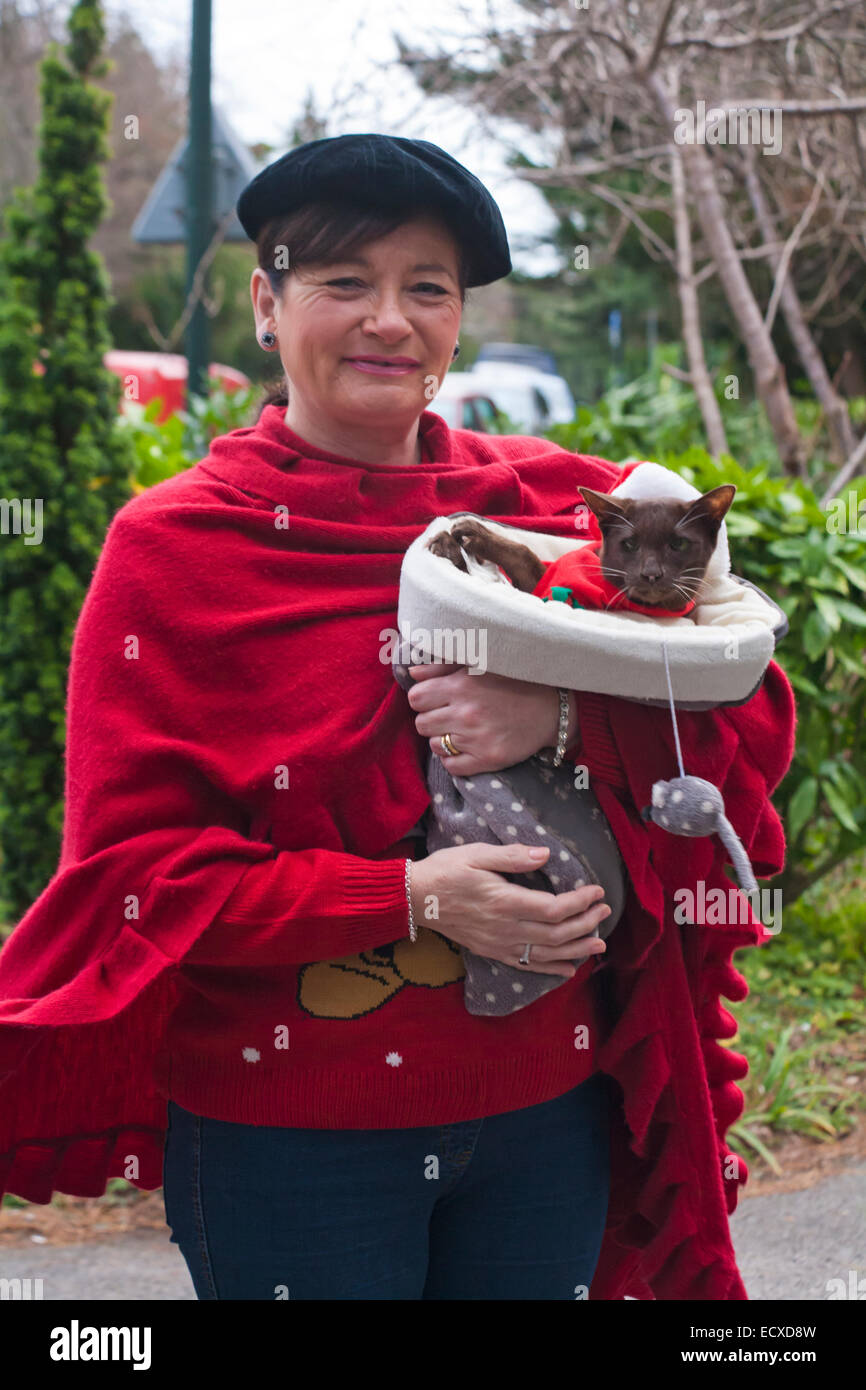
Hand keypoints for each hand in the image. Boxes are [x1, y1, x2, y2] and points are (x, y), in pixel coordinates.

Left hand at [407, 662, 576, 774]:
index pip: (416, 698)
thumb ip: (442, 666)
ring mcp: (476, 739)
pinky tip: (466, 748)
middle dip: (431, 720)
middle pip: (421, 724)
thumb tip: (412, 673)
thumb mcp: (479, 663)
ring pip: (435, 746)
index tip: (436, 699)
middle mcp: (466, 713)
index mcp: (461, 685)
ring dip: (443, 739)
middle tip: (448, 716)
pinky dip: (453, 759)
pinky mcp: (488, 759)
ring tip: (460, 731)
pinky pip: (452, 767)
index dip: (423, 699)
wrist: (551, 709)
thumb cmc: (513, 681)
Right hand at [409, 842, 608, 976]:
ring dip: (575, 950)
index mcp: (504, 901)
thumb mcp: (477, 854)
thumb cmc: (446, 870)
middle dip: (585, 924)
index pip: (554, 909)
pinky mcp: (491, 951)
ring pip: (545, 954)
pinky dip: (550, 969)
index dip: (580, 903)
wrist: (415, 899)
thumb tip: (545, 855)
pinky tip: (568, 969)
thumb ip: (513, 857)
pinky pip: (526, 965)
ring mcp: (498, 944)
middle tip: (605, 912)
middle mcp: (504, 928)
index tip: (597, 891)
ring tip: (599, 945)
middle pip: (555, 934)